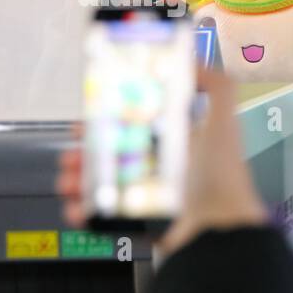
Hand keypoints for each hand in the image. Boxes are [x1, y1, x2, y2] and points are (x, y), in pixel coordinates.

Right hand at [57, 68, 267, 255]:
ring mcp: (146, 198)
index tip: (87, 120)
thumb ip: (217, 88)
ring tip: (69, 179)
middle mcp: (160, 170)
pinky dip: (82, 211)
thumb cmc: (222, 176)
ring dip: (76, 178)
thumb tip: (193, 62)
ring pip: (99, 183)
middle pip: (109, 154)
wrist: (218, 230)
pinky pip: (100, 216)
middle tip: (72, 152)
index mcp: (176, 144)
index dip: (107, 120)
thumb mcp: (223, 123)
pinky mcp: (137, 223)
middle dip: (83, 150)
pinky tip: (77, 207)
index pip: (133, 125)